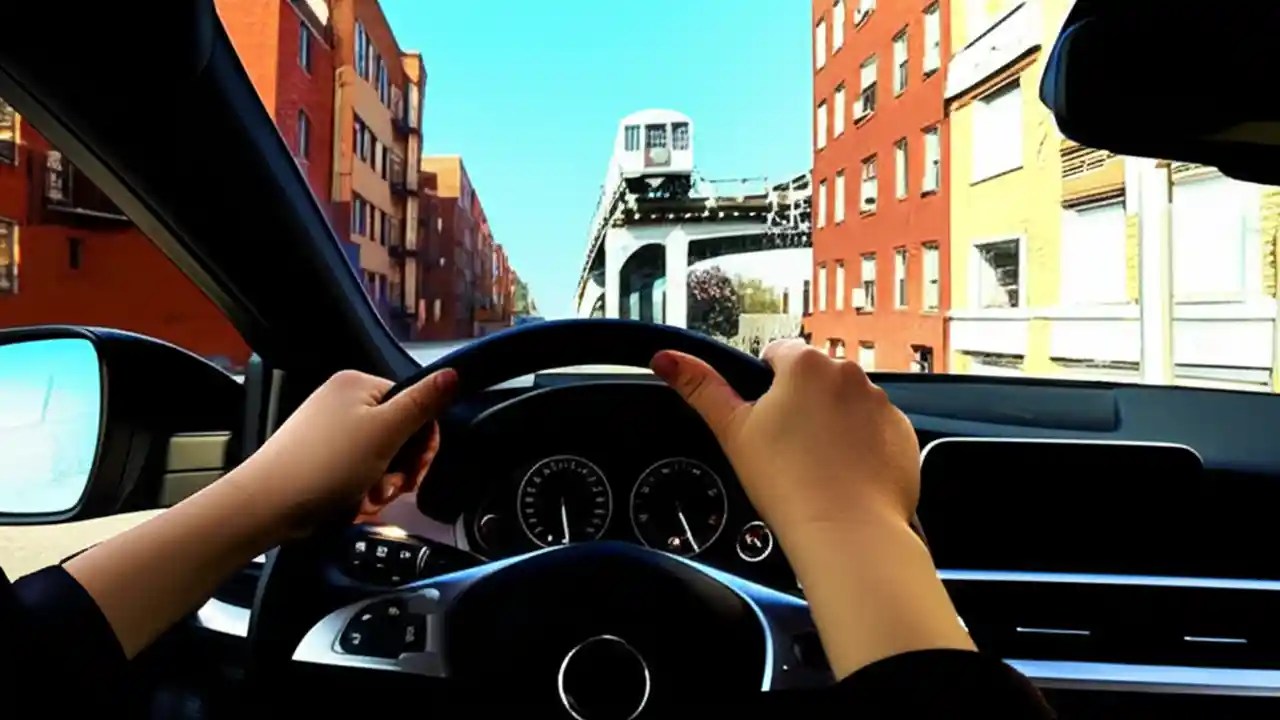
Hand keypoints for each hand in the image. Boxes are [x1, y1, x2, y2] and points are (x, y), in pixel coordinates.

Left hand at [244, 368, 457, 535]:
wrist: (267, 506)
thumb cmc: (324, 466)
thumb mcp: (386, 433)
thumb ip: (423, 404)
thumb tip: (454, 373)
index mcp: (358, 385)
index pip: (415, 407)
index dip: (422, 443)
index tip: (415, 471)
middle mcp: (343, 402)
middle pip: (400, 436)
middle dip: (399, 470)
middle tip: (387, 489)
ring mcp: (331, 432)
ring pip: (382, 460)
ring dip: (382, 485)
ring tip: (365, 498)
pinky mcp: (322, 459)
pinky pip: (359, 473)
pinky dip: (361, 492)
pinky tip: (351, 503)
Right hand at [652, 342, 970, 676]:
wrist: (847, 531)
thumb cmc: (789, 484)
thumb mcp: (732, 431)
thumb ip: (699, 387)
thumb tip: (665, 358)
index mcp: (805, 364)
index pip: (776, 356)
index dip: (764, 390)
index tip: (765, 425)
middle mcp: (848, 373)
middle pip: (813, 379)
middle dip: (801, 405)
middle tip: (787, 450)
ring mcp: (880, 402)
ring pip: (845, 404)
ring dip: (832, 424)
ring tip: (817, 466)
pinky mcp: (902, 432)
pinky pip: (875, 430)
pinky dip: (862, 446)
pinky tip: (845, 475)